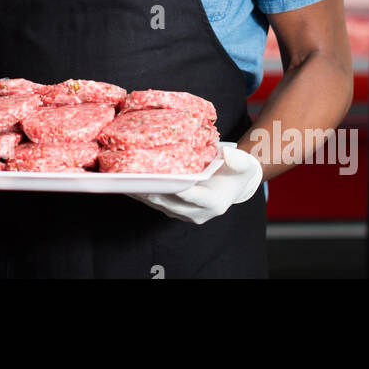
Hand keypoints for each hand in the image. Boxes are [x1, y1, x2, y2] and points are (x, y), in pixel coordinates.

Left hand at [127, 142, 263, 224]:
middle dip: (152, 190)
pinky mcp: (175, 211)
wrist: (233, 185)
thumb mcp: (243, 164)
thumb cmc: (237, 172)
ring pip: (160, 204)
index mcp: (214, 203)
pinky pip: (156, 203)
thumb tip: (225, 154)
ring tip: (125, 181)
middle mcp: (198, 213)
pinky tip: (129, 184)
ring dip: (143, 193)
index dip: (176, 188)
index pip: (192, 196)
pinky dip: (144, 194)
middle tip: (135, 179)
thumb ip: (237, 159)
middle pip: (170, 202)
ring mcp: (185, 215)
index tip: (161, 179)